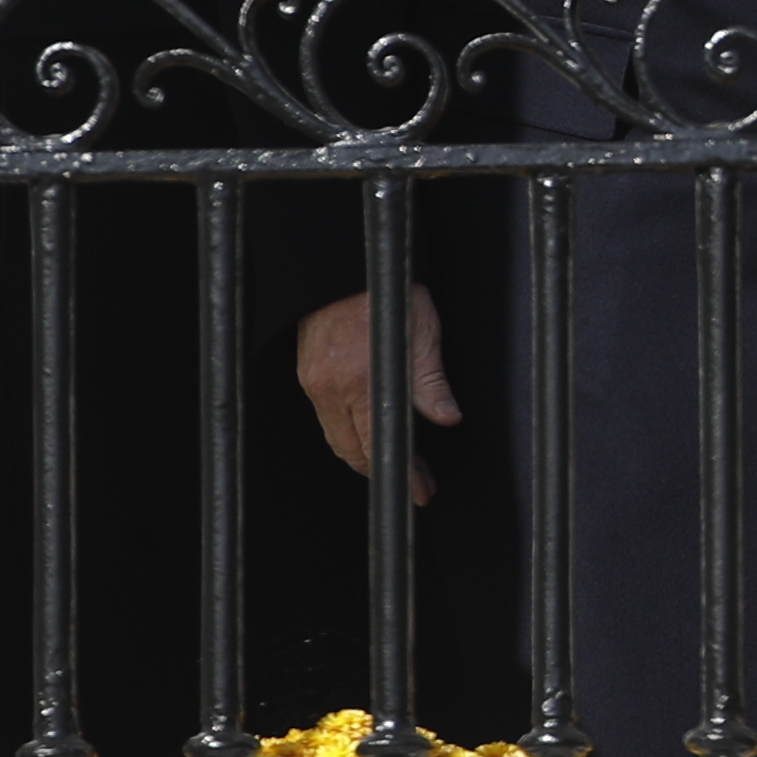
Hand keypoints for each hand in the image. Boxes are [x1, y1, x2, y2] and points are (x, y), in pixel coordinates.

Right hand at [292, 283, 455, 500]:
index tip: (421, 491)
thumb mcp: (422, 333)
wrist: (345, 264)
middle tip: (414, 480)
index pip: (381, 446)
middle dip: (384, 472)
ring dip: (364, 456)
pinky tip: (367, 431)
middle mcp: (332, 388)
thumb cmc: (386, 292)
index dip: (404, 474)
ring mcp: (315, 383)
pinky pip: (327, 418)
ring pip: (337, 439)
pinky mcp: (307, 374)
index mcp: (361, 382)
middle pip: (354, 452)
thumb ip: (432, 383)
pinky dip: (347, 432)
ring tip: (394, 462)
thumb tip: (448, 418)